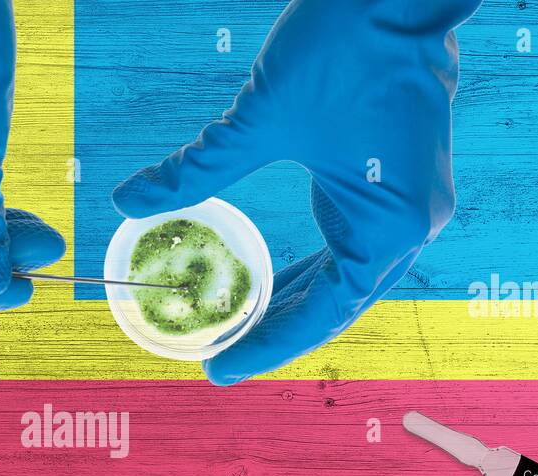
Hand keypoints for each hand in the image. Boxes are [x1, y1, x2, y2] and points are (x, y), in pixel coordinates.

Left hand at [113, 0, 481, 383]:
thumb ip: (196, 168)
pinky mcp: (399, 184)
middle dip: (276, 331)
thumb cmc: (340, 46)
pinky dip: (314, 267)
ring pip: (346, 278)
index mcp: (387, 228)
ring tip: (240, 327)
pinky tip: (275, 281)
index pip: (322, 314)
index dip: (267, 346)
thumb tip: (128, 199)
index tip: (218, 368)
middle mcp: (409, 228)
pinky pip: (353, 245)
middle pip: (336, 305)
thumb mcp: (258, 118)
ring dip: (295, 302)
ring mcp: (410, 206)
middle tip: (219, 356)